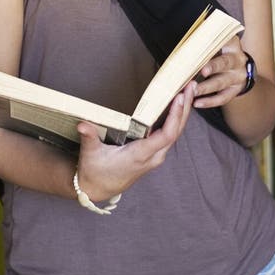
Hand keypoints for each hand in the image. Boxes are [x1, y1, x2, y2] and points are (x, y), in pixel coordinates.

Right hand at [75, 81, 196, 202]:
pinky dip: (176, 118)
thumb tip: (83, 125)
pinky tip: (179, 105)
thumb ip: (89, 138)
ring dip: (183, 112)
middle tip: (191, 86)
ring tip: (188, 90)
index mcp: (140, 155)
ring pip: (175, 133)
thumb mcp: (90, 154)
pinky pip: (170, 135)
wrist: (98, 189)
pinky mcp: (153, 154)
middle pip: (176, 132)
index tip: (180, 98)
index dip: (175, 117)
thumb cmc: (95, 171)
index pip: (165, 136)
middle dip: (185, 109)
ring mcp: (155, 156)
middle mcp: (152, 157)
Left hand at [193, 35, 248, 108]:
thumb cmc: (222, 52)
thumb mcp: (220, 43)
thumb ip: (208, 42)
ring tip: (193, 91)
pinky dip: (209, 102)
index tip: (204, 46)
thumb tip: (189, 42)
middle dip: (213, 67)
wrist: (240, 68)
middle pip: (224, 63)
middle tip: (202, 71)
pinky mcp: (235, 91)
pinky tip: (197, 103)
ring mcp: (237, 77)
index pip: (226, 41)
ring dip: (206, 88)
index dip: (217, 44)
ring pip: (221, 83)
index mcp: (232, 46)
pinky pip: (222, 98)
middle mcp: (237, 61)